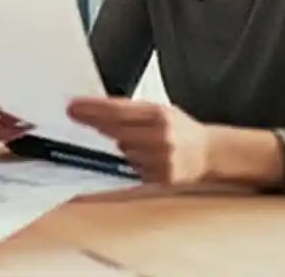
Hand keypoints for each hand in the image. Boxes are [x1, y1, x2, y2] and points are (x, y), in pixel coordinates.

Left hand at [68, 97, 211, 184]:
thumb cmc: (181, 128)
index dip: (92, 109)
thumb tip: (96, 107)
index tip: (73, 106)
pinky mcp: (162, 177)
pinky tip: (141, 155)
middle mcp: (160, 137)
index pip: (118, 111)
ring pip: (122, 151)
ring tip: (127, 138)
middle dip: (93, 123)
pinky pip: (133, 168)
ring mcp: (161, 159)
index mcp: (160, 115)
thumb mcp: (160, 110)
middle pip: (115, 131)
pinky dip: (131, 161)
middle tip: (75, 115)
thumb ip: (132, 110)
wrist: (210, 153)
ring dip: (117, 144)